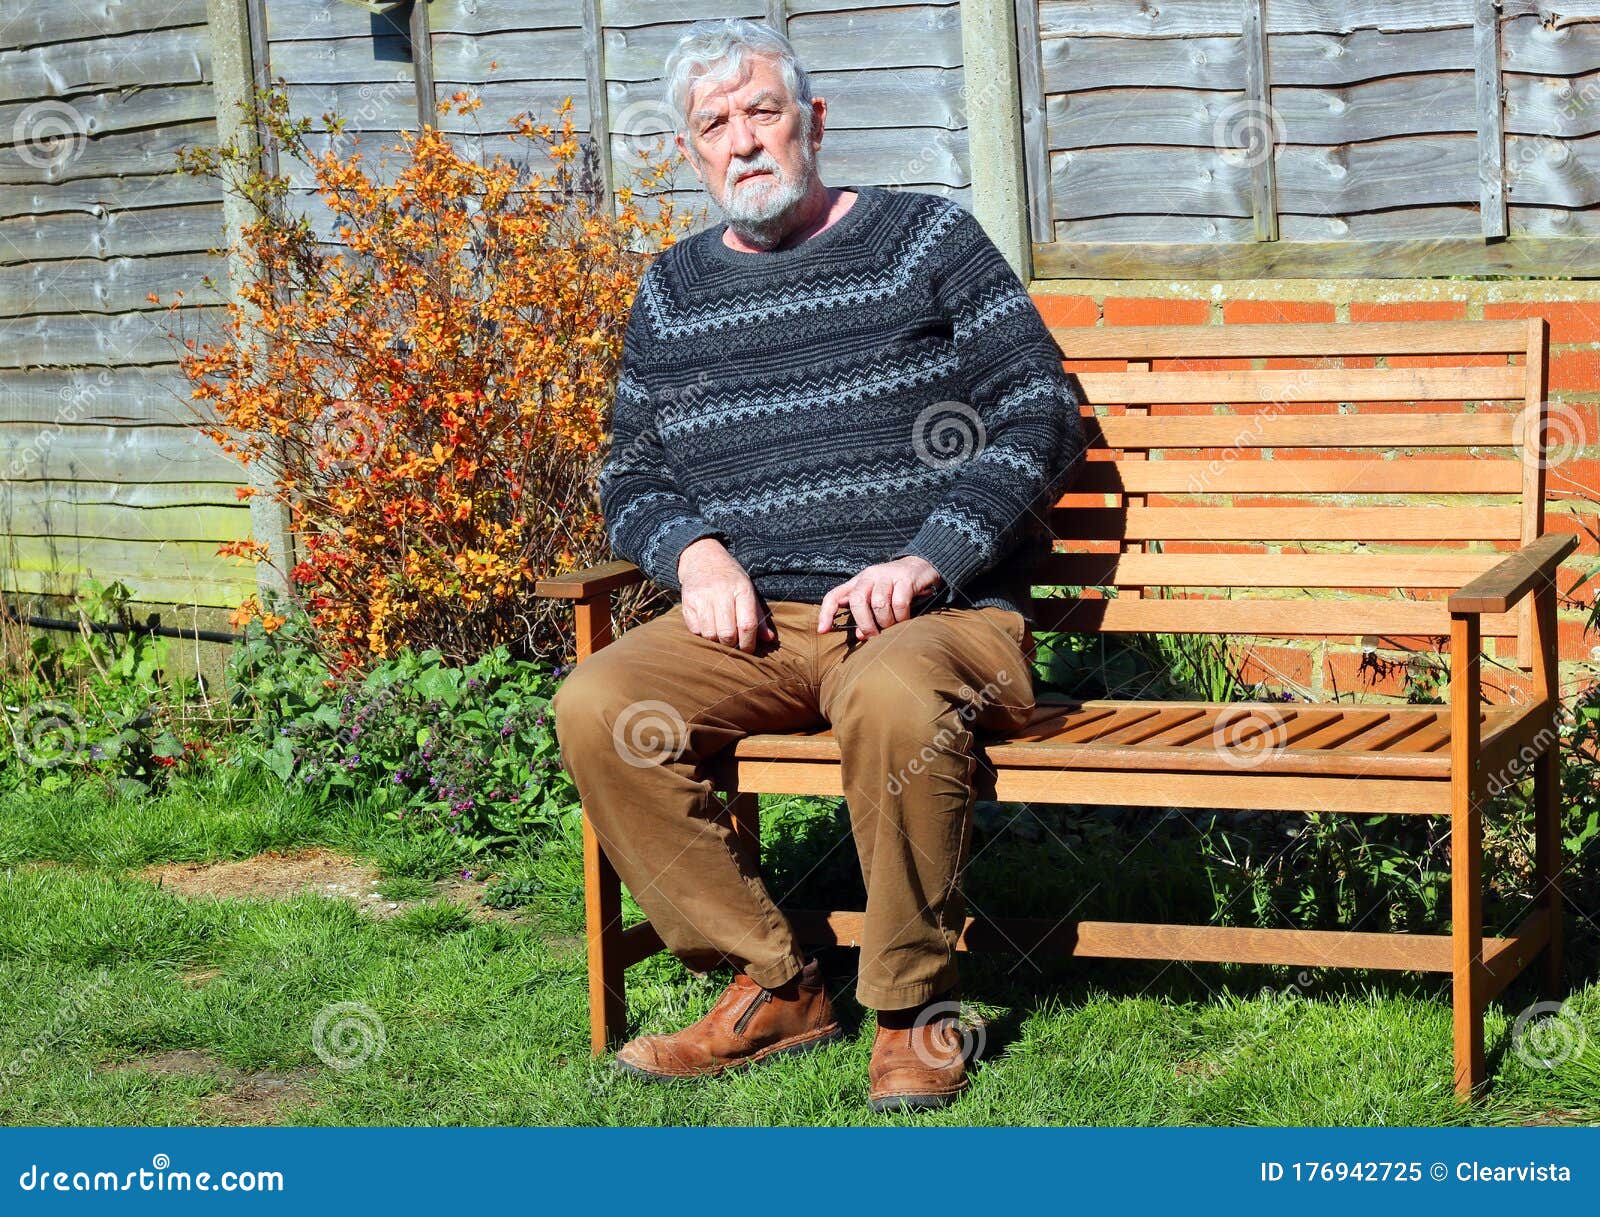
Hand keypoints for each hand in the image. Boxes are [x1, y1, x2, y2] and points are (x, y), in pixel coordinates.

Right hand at [677, 536, 776, 652]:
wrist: (702, 558)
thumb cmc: (730, 579)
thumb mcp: (748, 591)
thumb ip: (758, 616)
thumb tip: (769, 639)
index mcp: (742, 589)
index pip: (747, 625)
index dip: (749, 643)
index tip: (749, 649)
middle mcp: (721, 592)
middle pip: (727, 634)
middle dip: (732, 645)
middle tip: (733, 643)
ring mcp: (702, 597)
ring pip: (710, 635)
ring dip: (716, 641)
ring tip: (720, 634)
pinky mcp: (687, 602)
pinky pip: (695, 631)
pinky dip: (702, 634)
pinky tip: (708, 625)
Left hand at [817, 556, 942, 639]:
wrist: (922, 565)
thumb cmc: (895, 587)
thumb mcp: (877, 598)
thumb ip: (866, 615)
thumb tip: (860, 635)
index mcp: (858, 582)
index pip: (834, 595)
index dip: (825, 613)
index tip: (823, 631)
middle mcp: (869, 576)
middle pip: (857, 601)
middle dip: (864, 623)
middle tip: (873, 636)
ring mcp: (887, 575)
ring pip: (879, 604)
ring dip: (886, 622)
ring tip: (892, 627)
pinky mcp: (905, 578)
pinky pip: (899, 603)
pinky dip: (902, 617)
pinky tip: (905, 620)